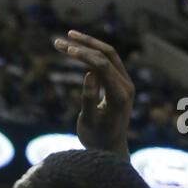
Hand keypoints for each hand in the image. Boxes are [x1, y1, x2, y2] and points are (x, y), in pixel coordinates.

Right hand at [54, 32, 134, 157]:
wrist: (111, 151)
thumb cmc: (97, 141)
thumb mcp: (88, 123)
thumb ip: (89, 100)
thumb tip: (88, 73)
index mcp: (120, 96)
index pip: (102, 65)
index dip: (83, 54)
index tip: (65, 49)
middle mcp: (126, 86)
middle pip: (107, 54)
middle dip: (84, 44)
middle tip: (61, 39)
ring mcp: (125, 83)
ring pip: (108, 54)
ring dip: (89, 44)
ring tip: (68, 36)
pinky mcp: (120, 83)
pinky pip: (108, 61)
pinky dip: (93, 53)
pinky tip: (77, 49)